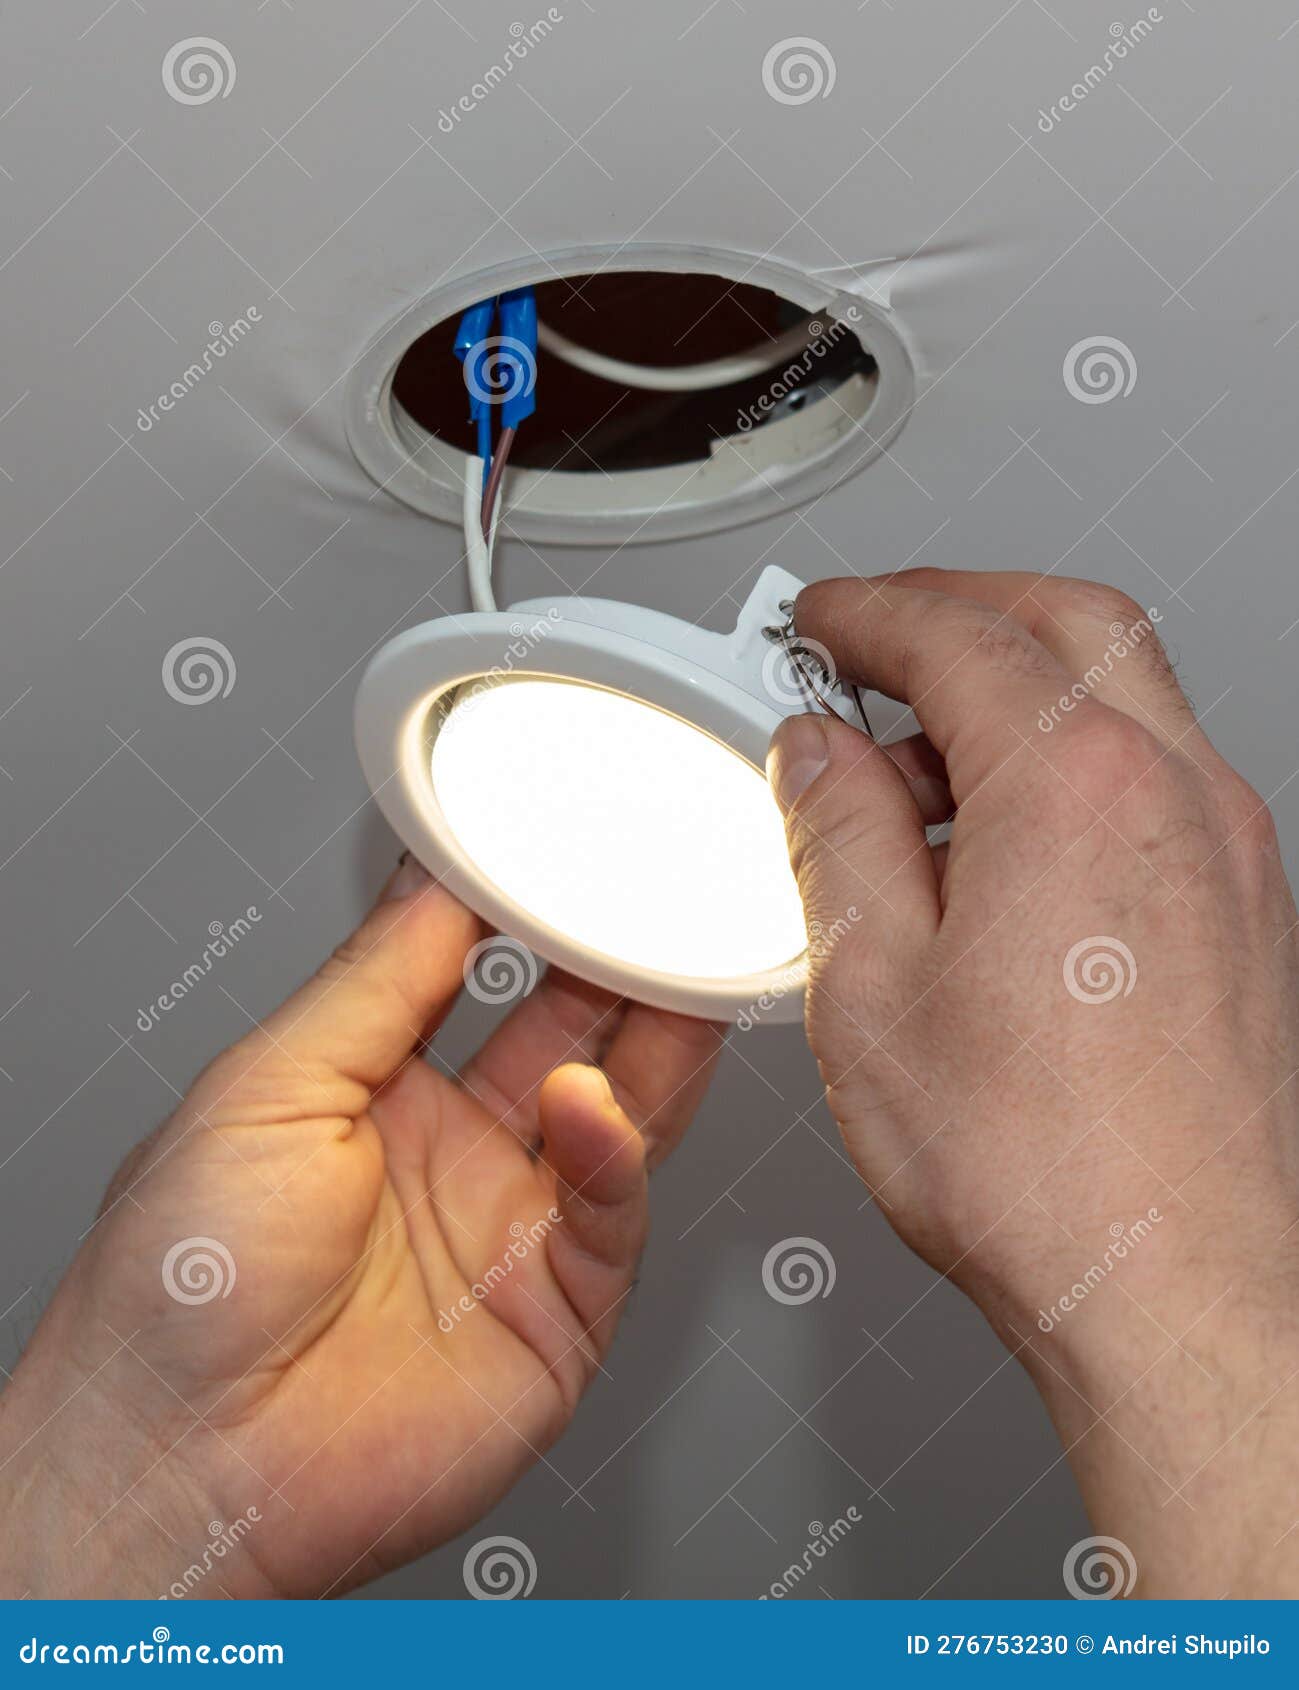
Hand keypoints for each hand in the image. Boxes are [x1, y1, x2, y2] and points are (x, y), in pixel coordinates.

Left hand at [0, 858, 720, 1597]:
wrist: (181, 1464)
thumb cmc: (176, 1288)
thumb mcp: (266, 1088)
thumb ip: (372, 984)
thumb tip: (437, 885)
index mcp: (374, 1093)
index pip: (476, 976)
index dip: (524, 914)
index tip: (567, 852)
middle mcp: (451, 1157)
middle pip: (567, 1034)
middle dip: (617, 964)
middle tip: (658, 900)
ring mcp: (509, 1232)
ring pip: (617, 1117)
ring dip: (656, 1043)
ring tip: (683, 970)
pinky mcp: (557, 1312)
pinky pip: (612, 1213)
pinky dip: (614, 1151)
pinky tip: (592, 1105)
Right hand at [767, 570, 1298, 1596]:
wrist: (1178, 1288)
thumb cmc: (1047, 1173)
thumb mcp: (872, 989)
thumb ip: (839, 838)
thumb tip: (819, 757)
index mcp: (1075, 790)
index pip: (959, 634)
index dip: (870, 611)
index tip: (821, 620)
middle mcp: (1176, 795)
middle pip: (1068, 620)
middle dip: (960, 606)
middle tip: (875, 639)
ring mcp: (1228, 849)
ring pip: (1126, 690)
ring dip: (1020, 684)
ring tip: (919, 766)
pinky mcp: (1246, 906)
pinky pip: (1155, 772)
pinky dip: (1073, 757)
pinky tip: (1003, 840)